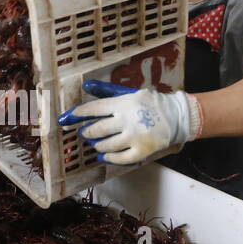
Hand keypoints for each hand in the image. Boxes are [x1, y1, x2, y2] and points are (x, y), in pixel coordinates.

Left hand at [58, 80, 199, 164]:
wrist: (176, 116)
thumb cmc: (149, 103)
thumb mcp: (129, 92)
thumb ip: (107, 90)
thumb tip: (86, 85)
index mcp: (124, 103)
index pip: (95, 108)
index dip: (78, 114)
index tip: (66, 118)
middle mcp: (127, 120)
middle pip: (98, 129)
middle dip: (87, 132)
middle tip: (84, 133)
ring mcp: (135, 137)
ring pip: (106, 145)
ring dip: (97, 145)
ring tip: (95, 143)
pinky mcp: (142, 151)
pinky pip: (120, 158)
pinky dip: (109, 158)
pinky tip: (104, 156)